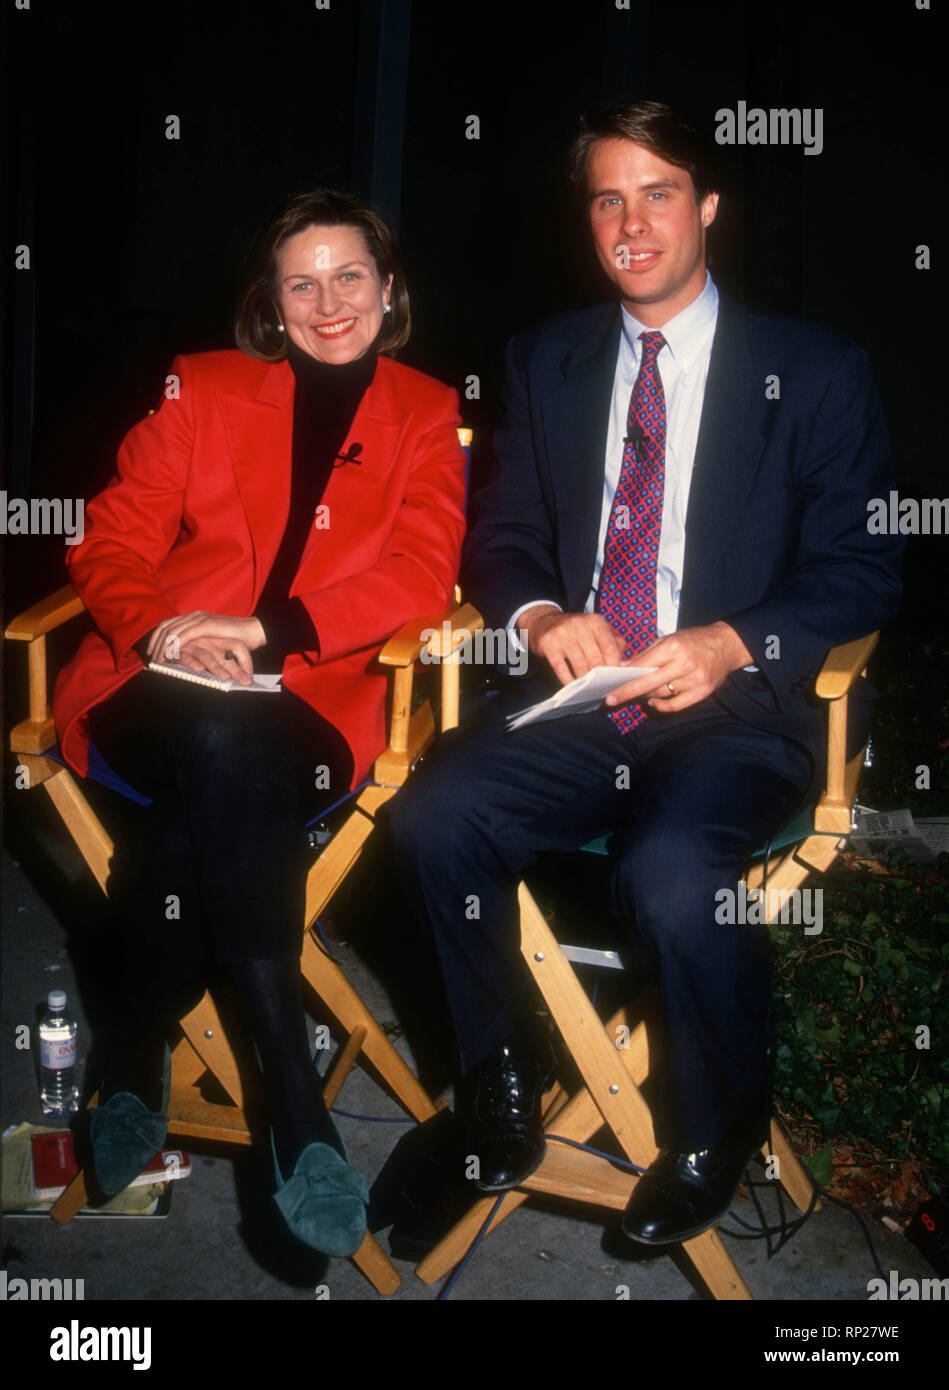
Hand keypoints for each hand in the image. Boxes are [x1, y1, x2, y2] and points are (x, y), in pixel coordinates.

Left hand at [145, 613, 266, 685]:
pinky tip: (170, 656)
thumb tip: (185, 652)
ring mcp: (200, 619)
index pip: (168, 624)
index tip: (152, 651)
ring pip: (172, 632)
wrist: (253, 631)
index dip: (156, 637)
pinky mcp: (205, 625)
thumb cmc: (236, 637)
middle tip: (152, 658)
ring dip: (163, 647)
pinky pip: (184, 636)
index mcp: (194, 617)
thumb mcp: (212, 638)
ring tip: (159, 660)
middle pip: (166, 627)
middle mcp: (194, 615)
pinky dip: (174, 647)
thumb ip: (199, 640)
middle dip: (156, 644)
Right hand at [519, 605, 625, 685]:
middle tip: (602, 687)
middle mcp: (580, 624)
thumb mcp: (595, 629)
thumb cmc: (575, 631)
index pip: (610, 647)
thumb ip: (612, 642)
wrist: (543, 622)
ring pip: (579, 664)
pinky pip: (561, 667)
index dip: (614, 665)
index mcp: (595, 621)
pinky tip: (572, 686)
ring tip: (588, 689)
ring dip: (585, 680)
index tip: (614, 678)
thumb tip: (622, 664)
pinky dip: (567, 679)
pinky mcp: (548, 643)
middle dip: (600, 676)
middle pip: (595, 658)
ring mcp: (563, 634)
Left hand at [604, 622, 752, 713]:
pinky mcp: (702, 693)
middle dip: (627, 692)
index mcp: (674, 647)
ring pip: (660, 695)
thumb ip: (646, 654)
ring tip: (638, 693)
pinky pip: (675, 706)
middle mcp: (684, 665)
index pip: (643, 665)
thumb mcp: (669, 639)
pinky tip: (653, 702)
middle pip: (648, 683)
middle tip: (610, 700)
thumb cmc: (693, 640)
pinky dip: (661, 706)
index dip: (625, 676)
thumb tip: (623, 668)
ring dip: (645, 696)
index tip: (610, 683)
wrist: (726, 645)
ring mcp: (694, 680)